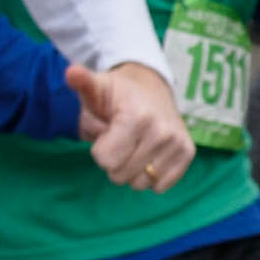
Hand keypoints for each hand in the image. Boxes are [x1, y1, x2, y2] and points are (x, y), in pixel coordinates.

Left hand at [66, 61, 190, 191]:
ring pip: (140, 184)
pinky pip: (160, 187)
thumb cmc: (117, 94)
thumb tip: (71, 73)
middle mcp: (162, 131)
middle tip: (120, 139)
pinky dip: (150, 176)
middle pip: (120, 176)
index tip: (107, 132)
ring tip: (134, 145)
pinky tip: (149, 154)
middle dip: (114, 161)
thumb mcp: (97, 87)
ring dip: (132, 170)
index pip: (106, 161)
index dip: (100, 150)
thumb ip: (82, 84)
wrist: (152, 88)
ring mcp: (177, 143)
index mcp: (137, 117)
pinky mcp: (187, 153)